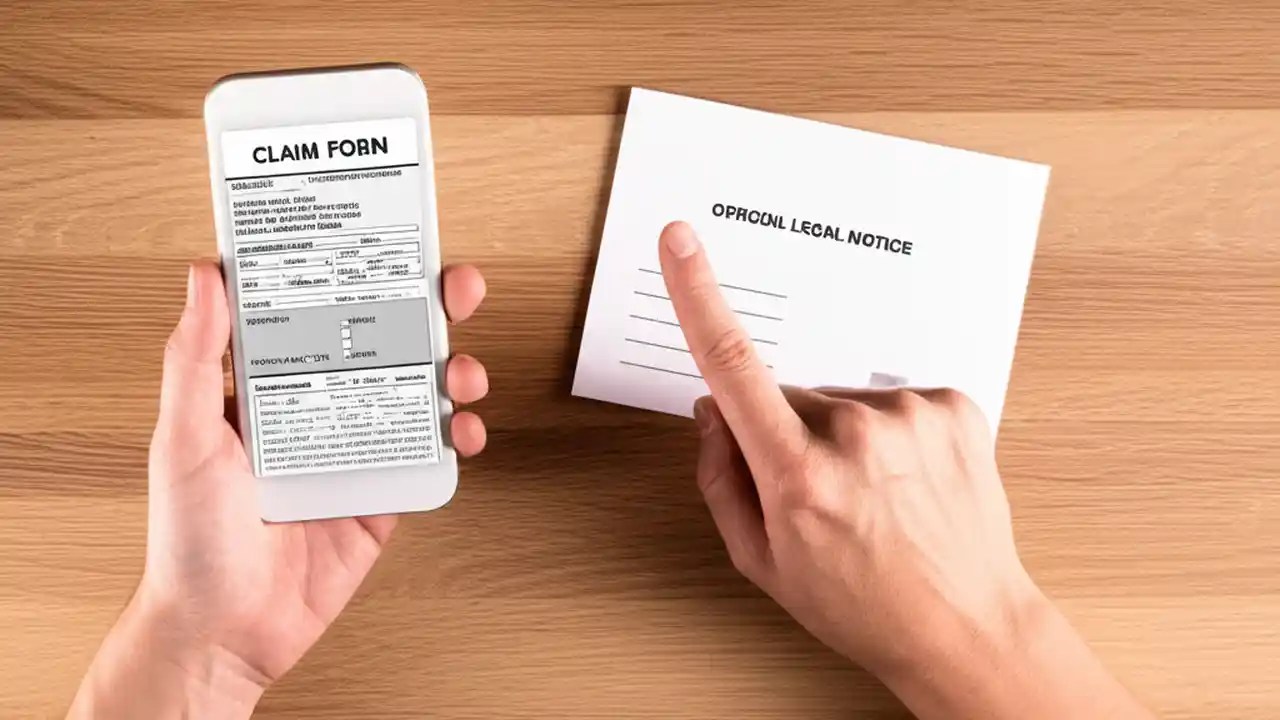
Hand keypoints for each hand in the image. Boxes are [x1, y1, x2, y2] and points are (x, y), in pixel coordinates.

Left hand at [70, 262, 487, 717]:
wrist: (227, 633)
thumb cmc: (190, 542)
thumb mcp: (184, 439)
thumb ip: (195, 359)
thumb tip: (203, 278)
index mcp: (270, 388)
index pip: (321, 313)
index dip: (358, 276)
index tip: (388, 244)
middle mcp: (318, 411)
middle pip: (385, 345)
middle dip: (429, 312)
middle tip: (455, 289)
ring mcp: (355, 453)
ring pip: (420, 394)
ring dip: (454, 374)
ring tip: (463, 374)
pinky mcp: (383, 497)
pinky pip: (431, 458)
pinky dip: (459, 441)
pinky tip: (464, 433)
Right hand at [658, 221, 1150, 719]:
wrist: (965, 626)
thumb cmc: (861, 604)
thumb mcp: (762, 561)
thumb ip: (719, 479)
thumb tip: (711, 412)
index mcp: (798, 475)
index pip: (732, 366)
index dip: (698, 295)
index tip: (680, 243)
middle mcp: (856, 435)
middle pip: (787, 397)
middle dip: (787, 433)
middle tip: (821, 495)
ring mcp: (910, 416)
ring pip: (842, 401)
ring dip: (844, 435)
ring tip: (875, 497)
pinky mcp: (953, 406)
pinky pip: (891, 401)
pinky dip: (890, 433)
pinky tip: (905, 481)